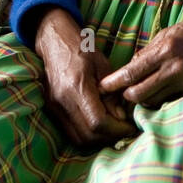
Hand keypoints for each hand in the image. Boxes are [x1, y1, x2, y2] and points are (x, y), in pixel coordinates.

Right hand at [35, 7, 138, 149]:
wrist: (54, 43)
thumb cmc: (82, 50)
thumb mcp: (103, 66)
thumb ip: (111, 94)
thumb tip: (121, 118)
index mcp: (76, 87)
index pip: (97, 122)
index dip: (117, 129)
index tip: (130, 126)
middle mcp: (62, 101)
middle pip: (88, 135)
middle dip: (110, 137)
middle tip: (125, 130)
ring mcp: (54, 108)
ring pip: (78, 138)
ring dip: (98, 140)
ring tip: (114, 129)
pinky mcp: (52, 110)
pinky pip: (70, 132)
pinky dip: (87, 135)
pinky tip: (100, 126)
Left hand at [98, 13, 182, 108]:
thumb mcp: (165, 34)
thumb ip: (146, 53)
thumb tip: (129, 69)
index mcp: (164, 51)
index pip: (132, 73)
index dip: (114, 83)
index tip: (102, 87)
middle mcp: (173, 69)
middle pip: (138, 94)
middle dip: (126, 96)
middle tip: (121, 92)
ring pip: (152, 101)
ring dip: (142, 99)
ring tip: (139, 91)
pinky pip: (167, 101)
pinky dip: (158, 98)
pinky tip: (156, 91)